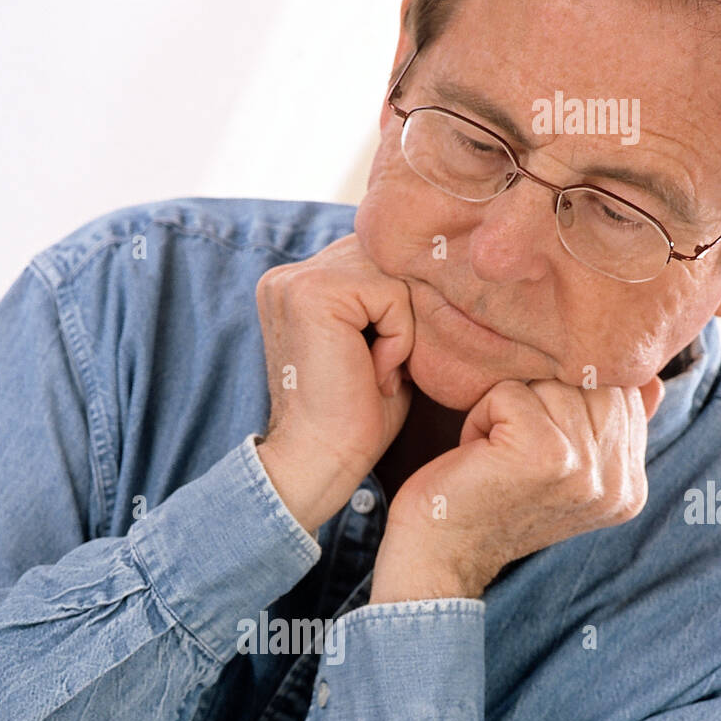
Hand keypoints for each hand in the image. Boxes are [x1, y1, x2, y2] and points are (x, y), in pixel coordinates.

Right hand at [255, 234, 413, 534]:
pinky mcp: (313, 292)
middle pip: (385, 259)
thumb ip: (386, 300)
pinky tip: (375, 375)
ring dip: (401, 329)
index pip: (375, 262)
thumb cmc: (355, 418)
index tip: (383, 365)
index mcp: (297, 285)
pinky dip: (399, 338)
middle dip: (402, 313)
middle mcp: (289, 275)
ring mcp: (296, 280)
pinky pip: (391, 293)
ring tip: (377, 373)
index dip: (398, 309)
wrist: (323, 461)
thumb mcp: (376, 344)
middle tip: (381, 372)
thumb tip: (430, 265)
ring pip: (391, 275)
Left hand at [369, 376, 665, 603]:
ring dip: (506, 410)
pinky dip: (482, 414)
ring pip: (549, 384)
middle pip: (588, 383)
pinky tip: (478, 455)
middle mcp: (617, 483)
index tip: (531, 453)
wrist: (437, 559)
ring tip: (493, 456)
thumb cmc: (487, 505)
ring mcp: (585, 470)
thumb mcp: (558, 467)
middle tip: (508, 453)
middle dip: (536, 403)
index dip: (563, 404)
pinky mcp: (546, 455)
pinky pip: (511, 392)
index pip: (618, 395)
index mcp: (629, 487)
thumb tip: (648, 381)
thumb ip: (604, 428)